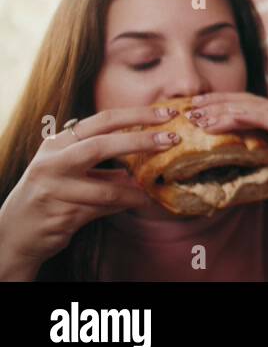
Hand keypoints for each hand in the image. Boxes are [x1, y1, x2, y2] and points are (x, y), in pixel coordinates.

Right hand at [0, 106, 173, 279]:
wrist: (16, 231)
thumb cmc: (52, 194)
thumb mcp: (71, 168)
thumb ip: (103, 160)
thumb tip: (146, 152)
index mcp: (58, 143)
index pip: (102, 120)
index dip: (137, 115)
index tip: (167, 114)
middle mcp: (52, 161)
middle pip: (101, 145)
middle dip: (141, 140)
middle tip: (172, 139)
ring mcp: (54, 189)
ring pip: (107, 187)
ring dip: (135, 191)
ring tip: (151, 191)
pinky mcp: (61, 214)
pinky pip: (104, 209)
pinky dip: (123, 206)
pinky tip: (137, 203)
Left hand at [187, 93, 267, 204]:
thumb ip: (256, 165)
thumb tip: (225, 169)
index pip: (250, 106)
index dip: (222, 104)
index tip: (195, 108)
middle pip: (249, 101)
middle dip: (217, 102)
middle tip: (188, 105)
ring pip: (256, 108)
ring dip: (225, 110)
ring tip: (199, 115)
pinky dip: (246, 118)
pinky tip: (225, 120)